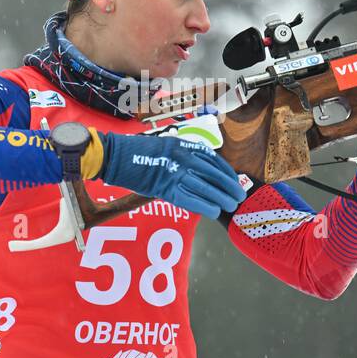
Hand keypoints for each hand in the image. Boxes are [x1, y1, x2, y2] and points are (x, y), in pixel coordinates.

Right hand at [98, 131, 246, 217]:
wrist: (116, 155)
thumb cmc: (137, 152)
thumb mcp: (166, 148)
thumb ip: (182, 158)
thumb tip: (198, 174)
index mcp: (184, 145)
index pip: (214, 160)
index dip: (227, 172)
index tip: (235, 181)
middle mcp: (183, 156)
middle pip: (214, 174)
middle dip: (229, 186)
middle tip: (239, 196)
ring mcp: (175, 172)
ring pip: (206, 187)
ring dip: (221, 198)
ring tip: (231, 206)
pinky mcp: (165, 187)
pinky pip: (190, 198)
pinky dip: (205, 206)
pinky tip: (214, 212)